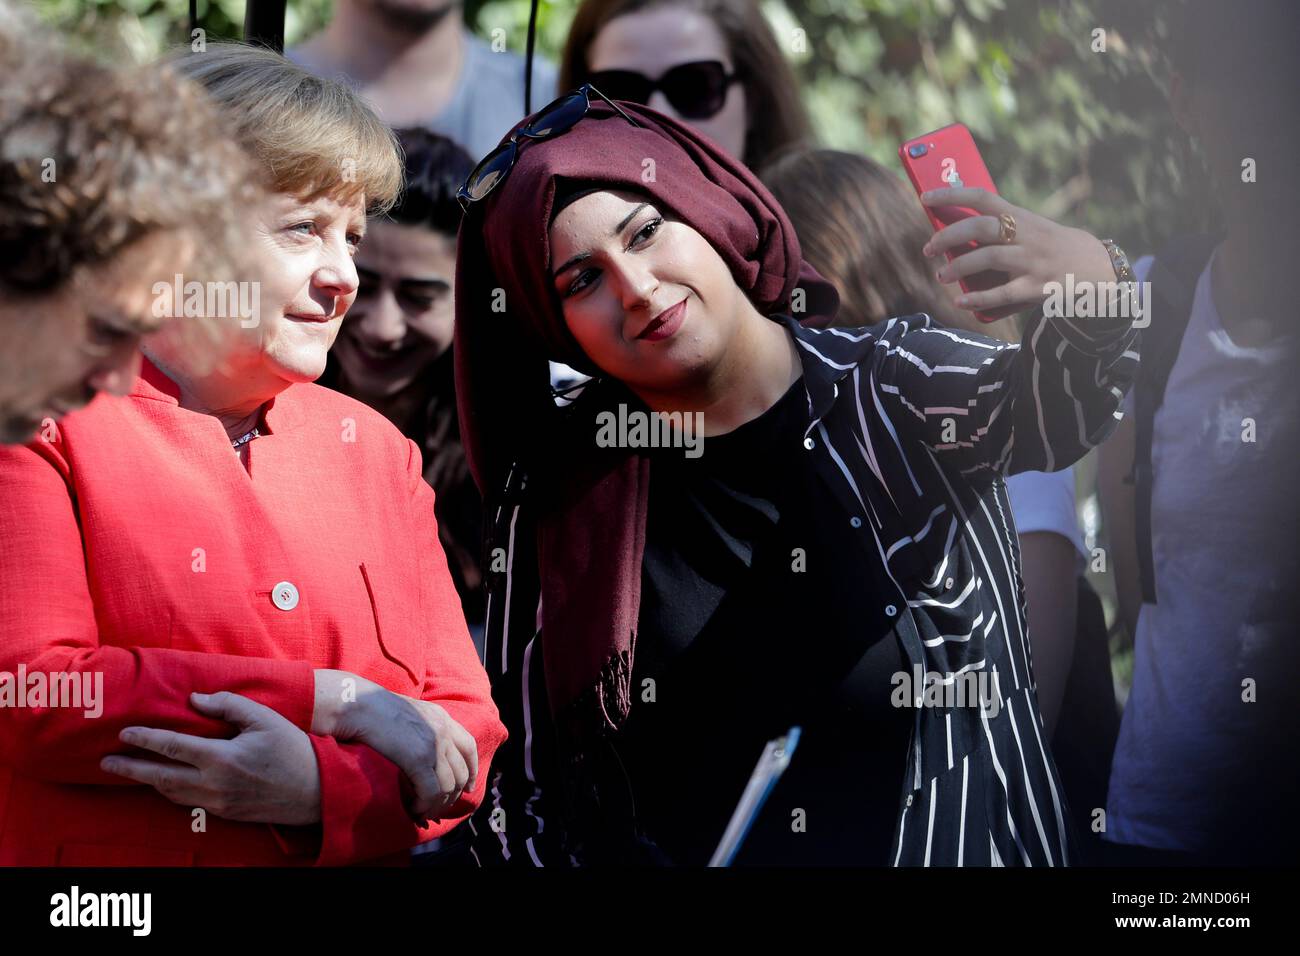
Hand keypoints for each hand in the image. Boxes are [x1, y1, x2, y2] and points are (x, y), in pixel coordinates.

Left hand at [100, 691, 320, 825]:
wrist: (315, 790)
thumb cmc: (291, 748)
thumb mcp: (264, 718)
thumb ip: (228, 705)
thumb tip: (196, 700)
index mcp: (221, 758)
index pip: (172, 747)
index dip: (145, 739)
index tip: (125, 733)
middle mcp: (213, 784)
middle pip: (161, 777)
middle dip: (131, 769)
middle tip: (106, 763)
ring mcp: (217, 803)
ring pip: (171, 793)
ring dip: (148, 782)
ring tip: (130, 772)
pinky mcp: (225, 813)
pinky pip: (188, 803)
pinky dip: (170, 792)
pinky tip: (164, 784)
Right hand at [340, 693, 479, 823]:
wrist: (356, 704)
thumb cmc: (371, 708)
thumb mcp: (407, 713)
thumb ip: (420, 728)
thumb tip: (420, 752)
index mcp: (441, 717)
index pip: (469, 746)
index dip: (472, 770)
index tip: (468, 787)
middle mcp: (443, 730)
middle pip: (462, 771)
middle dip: (453, 794)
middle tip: (438, 807)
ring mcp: (433, 744)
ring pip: (449, 786)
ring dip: (438, 804)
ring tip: (423, 812)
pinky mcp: (418, 759)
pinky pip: (432, 792)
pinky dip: (425, 805)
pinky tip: (414, 809)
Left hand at [920, 187, 1113, 315]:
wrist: (1101, 270)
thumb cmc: (1056, 249)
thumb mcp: (1034, 231)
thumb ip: (1003, 233)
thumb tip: (957, 244)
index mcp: (1023, 217)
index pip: (983, 196)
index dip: (952, 194)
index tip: (925, 197)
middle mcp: (1027, 236)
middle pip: (980, 227)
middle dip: (948, 236)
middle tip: (929, 248)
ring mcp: (1033, 261)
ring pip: (988, 258)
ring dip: (958, 267)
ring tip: (942, 275)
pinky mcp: (1038, 287)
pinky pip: (1002, 294)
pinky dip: (978, 299)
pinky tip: (961, 302)